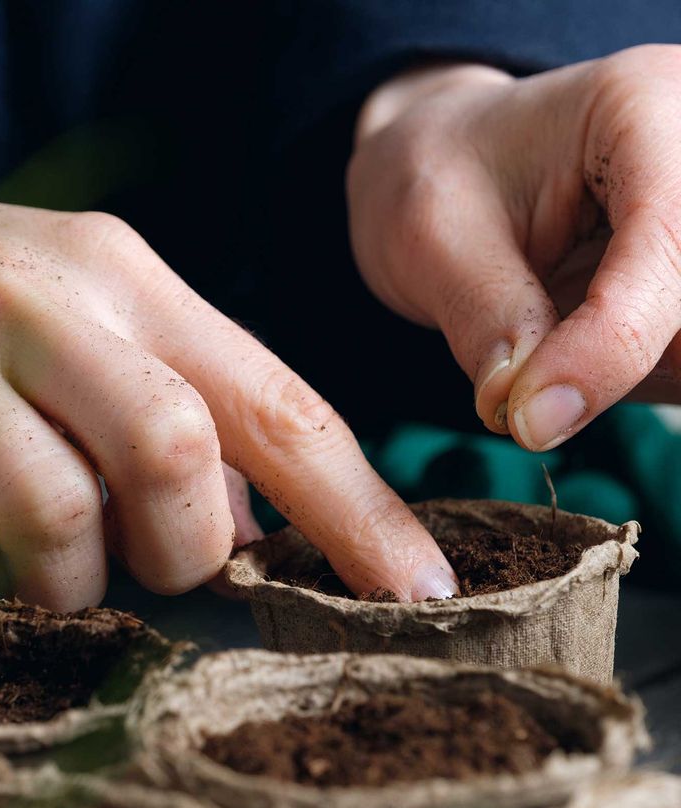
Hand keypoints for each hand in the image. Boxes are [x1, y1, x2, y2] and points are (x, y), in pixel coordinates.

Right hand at [0, 175, 457, 607]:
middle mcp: (32, 299)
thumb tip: (251, 531)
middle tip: (152, 571)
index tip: (418, 594)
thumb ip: (169, 404)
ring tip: (43, 579)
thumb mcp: (74, 318)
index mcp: (117, 274)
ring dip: (71, 585)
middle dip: (186, 552)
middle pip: (178, 452)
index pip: (270, 401)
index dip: (356, 509)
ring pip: (57, 514)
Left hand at [349, 46, 680, 451]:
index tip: (529, 421)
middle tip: (521, 393)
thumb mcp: (431, 240)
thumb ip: (486, 319)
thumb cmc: (431, 181)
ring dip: (620, 380)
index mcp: (643, 107)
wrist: (440, 171)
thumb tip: (535, 417)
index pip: (669, 241)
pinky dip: (623, 383)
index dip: (608, 346)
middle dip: (613, 365)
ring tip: (532, 332)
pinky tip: (566, 348)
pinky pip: (678, 368)